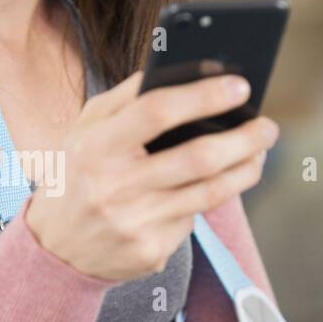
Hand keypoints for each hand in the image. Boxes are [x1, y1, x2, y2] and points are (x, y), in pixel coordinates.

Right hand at [25, 68, 278, 282]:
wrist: (54, 247)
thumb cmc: (79, 173)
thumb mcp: (86, 130)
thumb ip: (127, 98)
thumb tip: (184, 69)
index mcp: (95, 147)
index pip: (156, 112)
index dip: (203, 96)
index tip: (241, 85)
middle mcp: (114, 187)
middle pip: (197, 158)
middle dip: (243, 139)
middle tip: (268, 126)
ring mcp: (134, 224)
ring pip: (208, 193)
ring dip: (245, 170)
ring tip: (259, 153)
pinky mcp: (150, 252)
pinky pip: (193, 221)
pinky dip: (206, 201)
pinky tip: (210, 188)